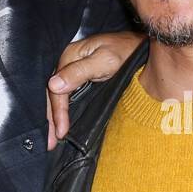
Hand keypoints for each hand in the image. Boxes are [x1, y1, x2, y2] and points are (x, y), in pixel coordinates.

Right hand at [46, 31, 145, 148]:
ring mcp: (73, 71)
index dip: (57, 112)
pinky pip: (67, 96)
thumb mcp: (105, 60)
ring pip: (58, 97)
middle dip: (50, 119)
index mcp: (69, 56)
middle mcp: (67, 63)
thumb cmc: (126, 52)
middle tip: (50, 143)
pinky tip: (61, 123)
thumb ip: (79, 72)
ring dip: (54, 117)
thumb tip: (53, 86)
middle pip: (53, 94)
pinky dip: (63, 111)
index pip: (56, 89)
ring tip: (53, 139)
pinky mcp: (81, 79)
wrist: (142, 48)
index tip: (61, 132)